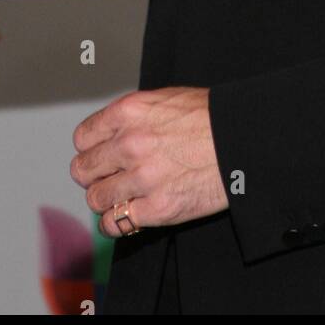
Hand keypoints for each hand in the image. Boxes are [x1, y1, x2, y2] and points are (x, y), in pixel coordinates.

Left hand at [70, 86, 228, 237]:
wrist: (241, 141)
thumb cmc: (211, 118)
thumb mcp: (166, 100)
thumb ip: (133, 116)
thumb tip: (112, 131)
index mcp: (129, 113)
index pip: (83, 138)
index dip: (91, 149)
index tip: (100, 155)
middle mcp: (130, 144)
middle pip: (83, 170)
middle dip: (93, 176)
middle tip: (107, 178)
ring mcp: (142, 178)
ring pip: (96, 199)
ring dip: (106, 201)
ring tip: (120, 198)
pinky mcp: (157, 209)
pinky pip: (115, 224)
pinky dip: (117, 224)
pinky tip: (127, 217)